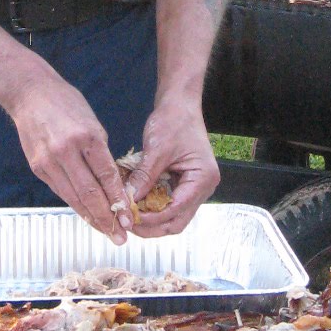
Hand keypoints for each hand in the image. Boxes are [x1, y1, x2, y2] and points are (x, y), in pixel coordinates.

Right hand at [8, 71, 132, 243]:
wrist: (30, 94)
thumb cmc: (67, 104)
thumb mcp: (93, 122)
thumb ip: (101, 153)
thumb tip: (112, 184)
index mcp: (86, 137)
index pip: (106, 176)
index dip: (119, 201)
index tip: (130, 218)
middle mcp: (66, 151)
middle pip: (89, 193)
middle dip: (107, 219)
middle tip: (120, 236)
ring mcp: (49, 161)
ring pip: (73, 198)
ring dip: (92, 218)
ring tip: (107, 232)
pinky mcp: (38, 167)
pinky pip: (61, 192)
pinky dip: (76, 205)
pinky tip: (87, 215)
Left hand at [123, 97, 219, 237]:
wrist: (180, 104)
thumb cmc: (173, 121)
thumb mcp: (157, 150)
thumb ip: (144, 177)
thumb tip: (128, 200)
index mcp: (202, 180)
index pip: (176, 211)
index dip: (152, 218)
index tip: (130, 217)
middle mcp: (203, 188)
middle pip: (177, 220)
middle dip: (152, 226)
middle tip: (128, 223)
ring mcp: (194, 187)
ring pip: (173, 215)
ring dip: (151, 218)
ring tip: (130, 215)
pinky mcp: (184, 183)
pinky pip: (169, 202)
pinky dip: (153, 206)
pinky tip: (136, 203)